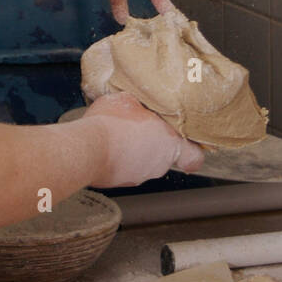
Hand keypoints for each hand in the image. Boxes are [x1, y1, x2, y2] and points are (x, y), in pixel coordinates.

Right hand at [82, 93, 205, 187]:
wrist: (87, 148)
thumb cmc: (113, 123)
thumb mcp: (129, 99)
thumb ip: (142, 104)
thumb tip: (139, 101)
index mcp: (170, 143)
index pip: (194, 156)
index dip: (191, 150)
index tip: (186, 143)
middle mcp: (159, 164)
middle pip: (165, 155)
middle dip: (154, 142)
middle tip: (140, 128)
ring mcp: (140, 176)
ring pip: (144, 162)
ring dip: (135, 151)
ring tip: (119, 135)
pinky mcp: (121, 182)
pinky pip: (125, 170)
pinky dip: (119, 160)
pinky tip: (108, 146)